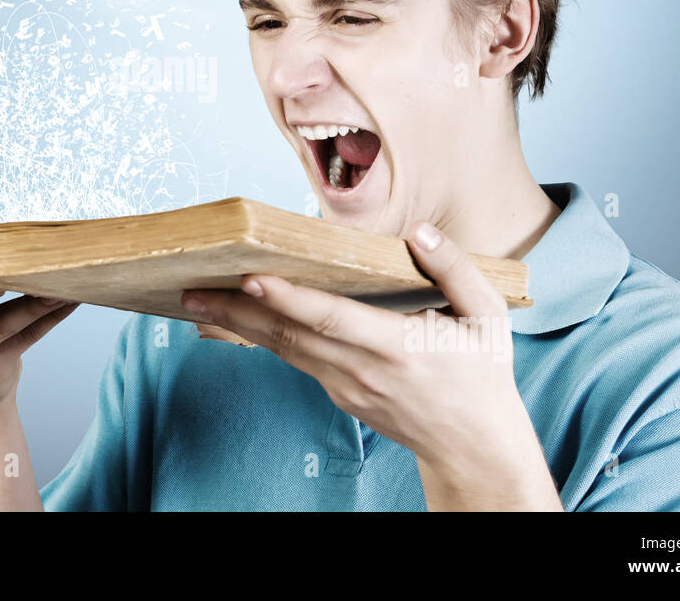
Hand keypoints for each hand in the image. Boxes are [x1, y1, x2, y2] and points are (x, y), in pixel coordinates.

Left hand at [181, 221, 558, 507]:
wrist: (472, 448)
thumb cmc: (482, 376)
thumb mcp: (487, 318)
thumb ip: (455, 270)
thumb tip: (419, 232)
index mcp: (397, 348)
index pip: (331, 320)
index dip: (288, 299)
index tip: (250, 278)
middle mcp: (362, 370)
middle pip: (290, 335)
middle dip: (237, 311)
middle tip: (191, 287)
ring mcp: (344, 386)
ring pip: (283, 349)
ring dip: (238, 323)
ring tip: (198, 296)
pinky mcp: (336, 392)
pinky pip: (294, 357)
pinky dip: (262, 335)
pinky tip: (237, 314)